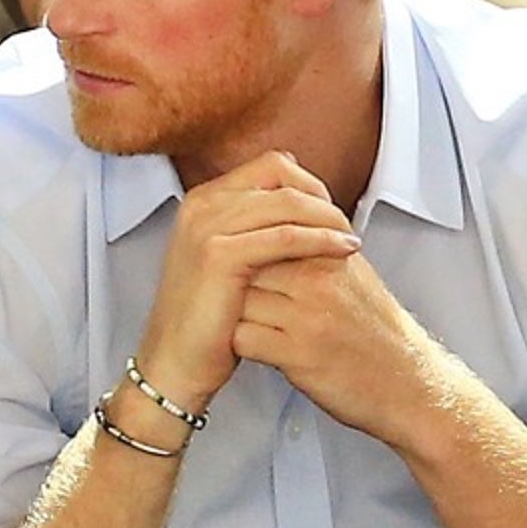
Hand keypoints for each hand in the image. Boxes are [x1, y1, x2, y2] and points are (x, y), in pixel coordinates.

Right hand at [134, 151, 363, 412]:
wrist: (175, 361)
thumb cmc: (207, 319)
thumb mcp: (226, 261)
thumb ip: (253, 230)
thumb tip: (301, 208)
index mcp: (203, 200)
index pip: (270, 166)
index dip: (308, 184)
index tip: (329, 214)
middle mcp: (202, 205)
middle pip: (280, 176)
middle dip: (321, 199)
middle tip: (346, 226)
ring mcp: (208, 227)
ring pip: (287, 203)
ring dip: (328, 219)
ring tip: (351, 241)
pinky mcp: (220, 255)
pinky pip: (286, 236)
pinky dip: (320, 240)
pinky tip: (343, 252)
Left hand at [234, 235, 463, 451]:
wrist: (409, 384)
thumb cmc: (377, 331)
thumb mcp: (353, 272)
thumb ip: (316, 244)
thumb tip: (275, 220)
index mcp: (329, 254)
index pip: (266, 234)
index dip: (245, 253)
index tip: (236, 268)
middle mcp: (318, 280)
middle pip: (245, 265)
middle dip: (232, 282)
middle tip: (228, 297)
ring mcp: (307, 317)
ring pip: (237, 301)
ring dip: (234, 315)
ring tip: (243, 323)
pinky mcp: (298, 355)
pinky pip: (242, 340)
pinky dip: (240, 346)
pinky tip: (254, 348)